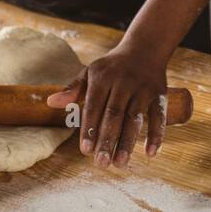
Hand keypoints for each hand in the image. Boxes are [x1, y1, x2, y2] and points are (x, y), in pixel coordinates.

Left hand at [46, 43, 167, 168]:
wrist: (145, 48)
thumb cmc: (112, 66)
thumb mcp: (91, 72)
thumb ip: (73, 89)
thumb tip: (50, 102)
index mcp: (103, 78)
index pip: (94, 106)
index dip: (90, 129)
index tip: (86, 150)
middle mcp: (124, 83)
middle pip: (115, 115)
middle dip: (108, 140)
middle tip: (101, 163)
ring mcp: (143, 89)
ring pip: (135, 118)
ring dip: (128, 142)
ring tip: (120, 162)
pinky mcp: (159, 95)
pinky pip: (159, 116)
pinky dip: (156, 134)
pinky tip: (151, 153)